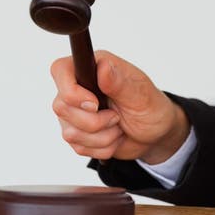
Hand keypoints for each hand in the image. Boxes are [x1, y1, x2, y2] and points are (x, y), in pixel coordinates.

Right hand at [51, 49, 190, 163]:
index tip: (94, 104)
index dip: (70, 90)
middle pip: (61, 106)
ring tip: (118, 126)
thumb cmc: (151, 106)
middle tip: (116, 117)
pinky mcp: (77, 132)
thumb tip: (102, 67)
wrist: (154, 133)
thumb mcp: (140, 93)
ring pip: (69, 132)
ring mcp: (75, 111)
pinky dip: (101, 148)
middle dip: (94, 121)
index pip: (60, 69)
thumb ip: (119, 82)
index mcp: (94, 67)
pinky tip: (114, 137)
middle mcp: (79, 87)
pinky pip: (77, 148)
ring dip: (101, 137)